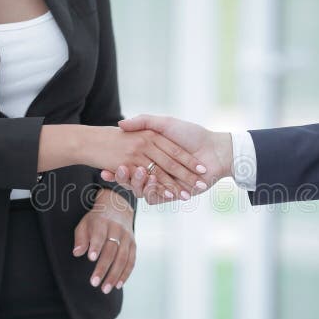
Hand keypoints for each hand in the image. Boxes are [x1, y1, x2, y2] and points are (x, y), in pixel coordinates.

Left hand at [73, 189, 136, 293]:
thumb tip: (77, 253)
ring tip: (105, 289)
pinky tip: (117, 285)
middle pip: (111, 250)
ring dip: (114, 275)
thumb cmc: (96, 220)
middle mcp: (117, 230)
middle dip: (103, 268)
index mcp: (103, 222)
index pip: (100, 235)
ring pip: (122, 258)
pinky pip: (131, 261)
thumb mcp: (85, 223)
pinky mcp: (133, 245)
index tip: (91, 258)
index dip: (96, 246)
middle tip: (94, 283)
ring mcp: (127, 238)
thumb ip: (81, 238)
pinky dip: (125, 274)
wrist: (118, 208)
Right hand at [100, 115, 233, 203]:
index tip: (104, 167)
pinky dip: (152, 192)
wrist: (215, 151)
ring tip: (134, 174)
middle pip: (133, 178)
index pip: (129, 163)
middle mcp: (155, 170)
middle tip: (117, 171)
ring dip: (136, 184)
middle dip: (123, 177)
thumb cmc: (192, 134)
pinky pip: (157, 197)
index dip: (117, 167)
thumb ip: (144, 122)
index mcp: (151, 155)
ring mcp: (164, 183)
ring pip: (143, 189)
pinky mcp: (172, 193)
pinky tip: (149, 183)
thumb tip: (120, 124)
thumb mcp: (165, 123)